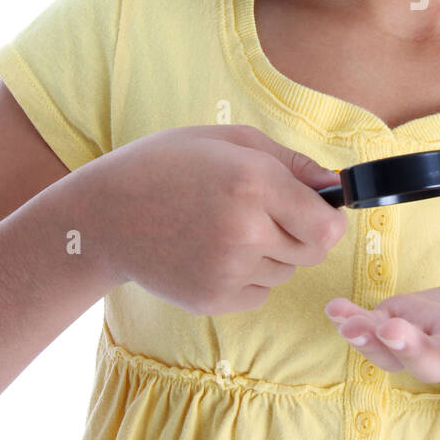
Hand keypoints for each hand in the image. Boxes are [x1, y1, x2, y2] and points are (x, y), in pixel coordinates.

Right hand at [72, 124, 345, 313]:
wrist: (104, 215)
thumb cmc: (167, 166)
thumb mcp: (229, 140)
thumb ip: (291, 161)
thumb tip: (335, 185)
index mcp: (254, 182)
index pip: (328, 226)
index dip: (329, 218)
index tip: (316, 210)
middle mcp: (246, 230)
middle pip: (313, 252)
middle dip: (301, 234)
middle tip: (264, 213)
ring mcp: (228, 270)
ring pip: (285, 272)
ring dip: (271, 253)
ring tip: (227, 228)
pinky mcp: (213, 299)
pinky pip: (259, 292)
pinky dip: (248, 276)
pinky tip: (213, 251)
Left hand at [325, 278, 439, 387]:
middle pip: (434, 358)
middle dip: (411, 345)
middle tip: (389, 328)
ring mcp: (433, 346)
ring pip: (399, 351)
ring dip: (372, 339)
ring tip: (349, 321)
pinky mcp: (412, 330)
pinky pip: (378, 335)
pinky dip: (356, 325)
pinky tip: (336, 311)